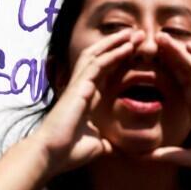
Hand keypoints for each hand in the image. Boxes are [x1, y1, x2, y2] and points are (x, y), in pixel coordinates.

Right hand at [29, 29, 140, 176]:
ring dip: (117, 42)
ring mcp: (79, 85)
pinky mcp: (78, 86)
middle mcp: (83, 87)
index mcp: (88, 98)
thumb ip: (108, 142)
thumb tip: (121, 150)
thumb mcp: (98, 145)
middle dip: (119, 44)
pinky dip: (114, 53)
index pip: (105, 71)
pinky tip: (128, 46)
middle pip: (101, 57)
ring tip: (135, 33)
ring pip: (98, 54)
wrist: (51, 156)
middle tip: (139, 35)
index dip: (119, 59)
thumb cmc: (70, 152)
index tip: (136, 50)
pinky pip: (98, 64)